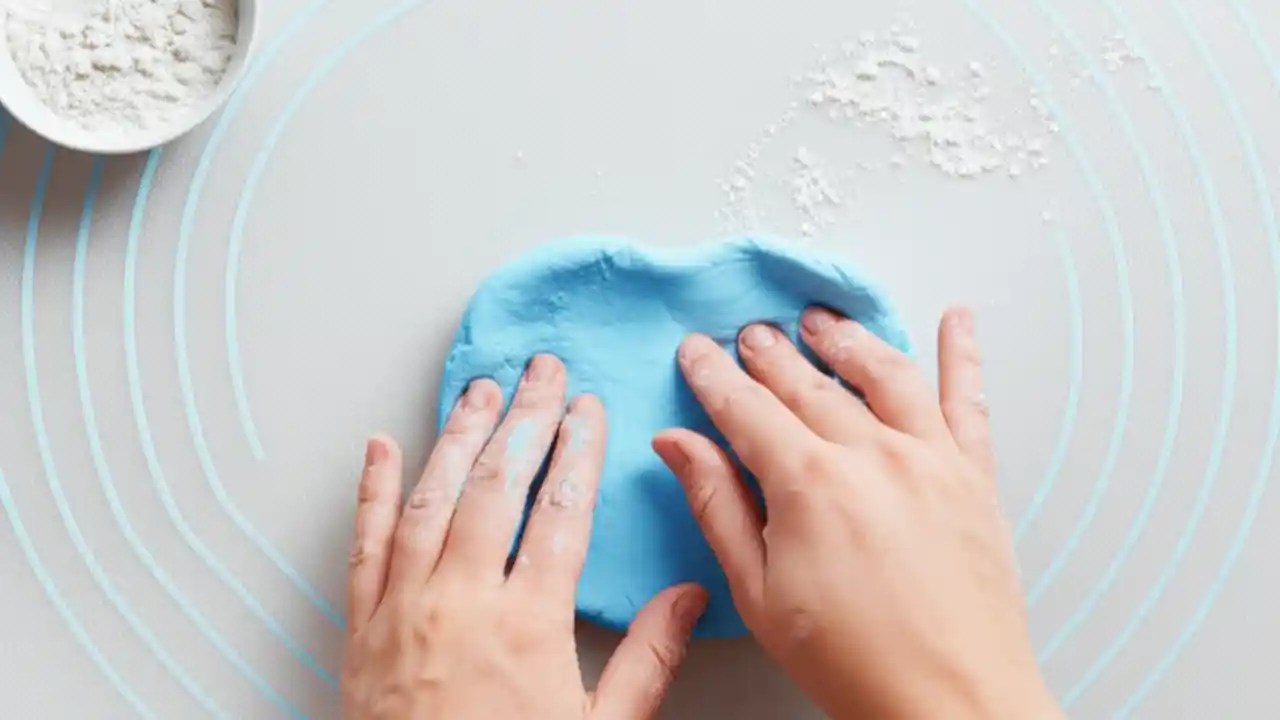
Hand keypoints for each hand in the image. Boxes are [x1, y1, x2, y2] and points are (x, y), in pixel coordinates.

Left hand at [342, 355, 707, 719]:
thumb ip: (646, 660)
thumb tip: (690, 597)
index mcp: (525, 626)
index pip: (559, 513)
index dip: (578, 453)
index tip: (589, 410)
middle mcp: (459, 603)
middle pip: (496, 488)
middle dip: (525, 420)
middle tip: (541, 370)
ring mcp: (401, 609)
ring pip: (430, 499)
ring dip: (458, 436)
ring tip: (480, 389)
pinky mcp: (359, 627)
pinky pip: (363, 542)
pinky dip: (370, 489)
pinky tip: (380, 446)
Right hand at [653, 308, 1060, 719]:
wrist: (952, 702)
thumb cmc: (851, 661)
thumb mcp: (758, 592)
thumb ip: (717, 505)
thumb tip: (677, 444)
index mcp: (809, 483)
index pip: (747, 407)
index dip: (714, 375)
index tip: (697, 350)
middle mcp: (871, 454)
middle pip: (808, 382)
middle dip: (770, 352)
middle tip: (748, 332)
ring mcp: (930, 459)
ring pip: (883, 372)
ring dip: (846, 339)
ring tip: (821, 321)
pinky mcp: (973, 476)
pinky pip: (968, 400)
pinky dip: (963, 354)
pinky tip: (956, 319)